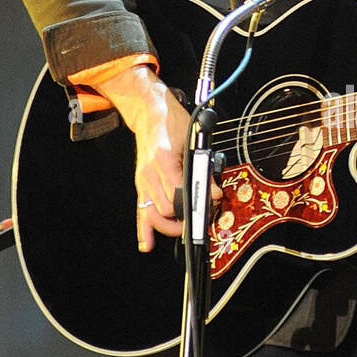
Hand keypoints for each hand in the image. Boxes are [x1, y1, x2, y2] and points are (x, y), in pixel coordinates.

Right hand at [95, 66, 220, 251]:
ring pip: (153, 214)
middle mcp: (150, 173)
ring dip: (169, 226)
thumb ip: (204, 169)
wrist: (150, 112)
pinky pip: (140, 211)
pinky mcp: (141, 184)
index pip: (179, 194)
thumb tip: (215, 193)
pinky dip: (144, 229)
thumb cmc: (172, 123)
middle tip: (202, 217)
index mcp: (163, 161)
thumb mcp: (194, 141)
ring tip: (183, 228)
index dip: (196, 205)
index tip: (210, 207)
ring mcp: (143, 180)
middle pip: (165, 209)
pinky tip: (147, 244)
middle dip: (184, 218)